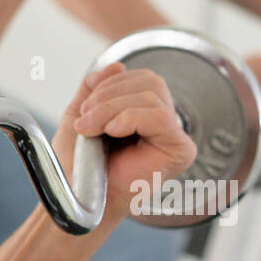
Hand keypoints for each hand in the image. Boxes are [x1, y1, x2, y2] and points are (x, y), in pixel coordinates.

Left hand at [57, 62, 196, 210]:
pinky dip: (131, 118)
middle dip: (108, 96)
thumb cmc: (80, 163)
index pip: (140, 76)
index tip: (84, 109)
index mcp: (145, 110)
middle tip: (85, 121)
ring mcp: (175, 135)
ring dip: (112, 109)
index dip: (109, 84)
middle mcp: (165, 120)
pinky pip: (160, 117)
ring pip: (151, 96)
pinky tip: (113, 132)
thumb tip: (116, 64)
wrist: (79, 196)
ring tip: (92, 130)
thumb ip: (95, 87)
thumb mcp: (82, 114)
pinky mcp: (180, 150)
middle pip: (148, 81)